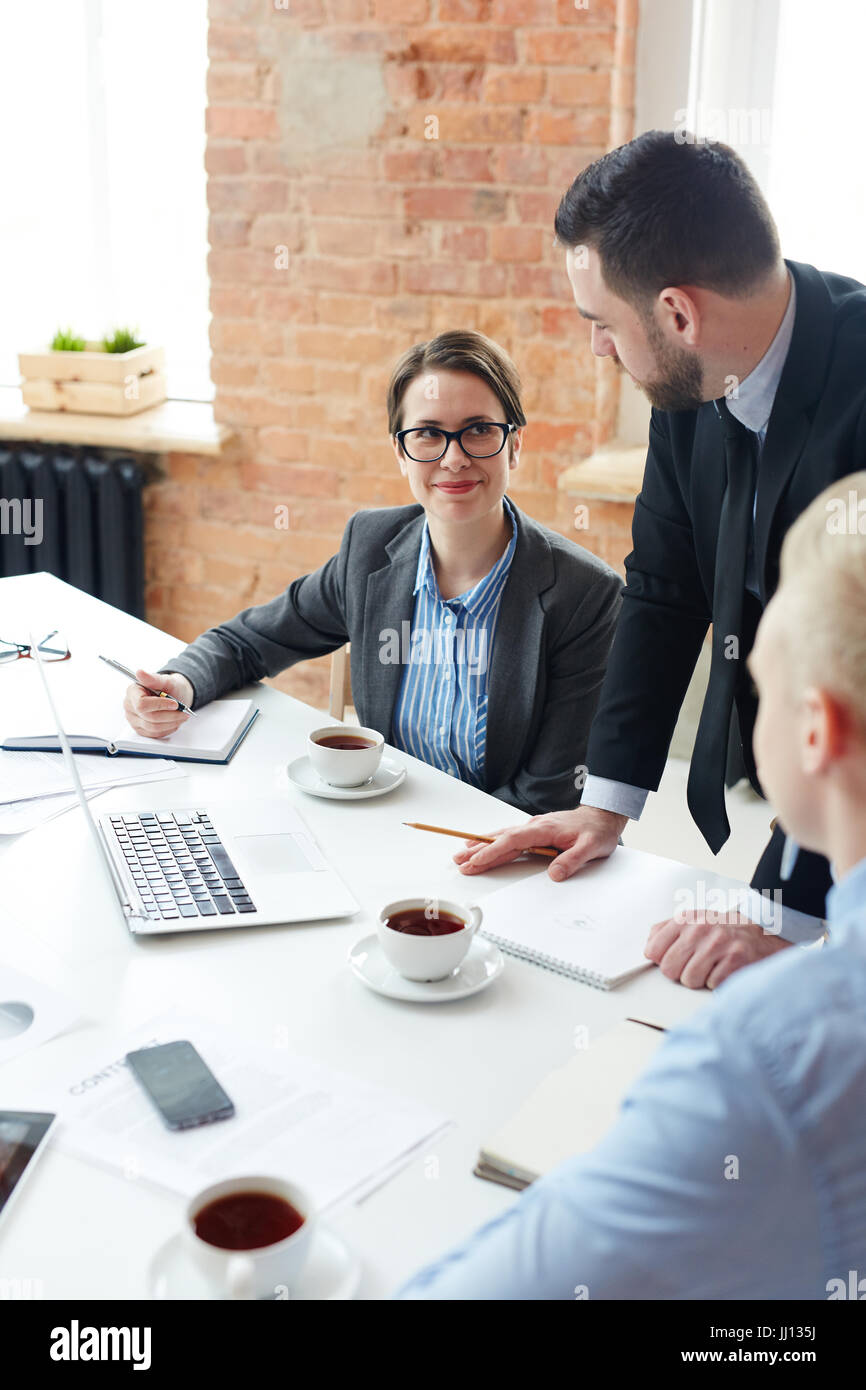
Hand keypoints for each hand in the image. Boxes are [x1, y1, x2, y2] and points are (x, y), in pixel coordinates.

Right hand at [123, 668, 193, 738]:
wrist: (174, 697)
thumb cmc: (169, 688)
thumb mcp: (166, 680)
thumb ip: (153, 678)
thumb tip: (139, 672)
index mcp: (132, 692)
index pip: (141, 704)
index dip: (159, 705)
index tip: (175, 704)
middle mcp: (130, 706)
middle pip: (149, 718)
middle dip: (170, 715)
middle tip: (184, 712)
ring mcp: (134, 720)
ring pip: (154, 728)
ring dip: (172, 723)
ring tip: (182, 716)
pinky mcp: (141, 730)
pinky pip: (155, 734)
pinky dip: (168, 728)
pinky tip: (174, 721)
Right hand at [453, 806, 627, 880]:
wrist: (602, 817)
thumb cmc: (597, 832)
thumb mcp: (591, 849)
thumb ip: (572, 861)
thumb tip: (554, 874)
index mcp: (545, 829)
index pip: (513, 840)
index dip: (493, 851)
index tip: (476, 861)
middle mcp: (535, 826)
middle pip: (501, 838)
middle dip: (478, 850)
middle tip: (459, 862)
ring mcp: (533, 828)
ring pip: (502, 836)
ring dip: (481, 845)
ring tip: (461, 855)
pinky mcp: (534, 832)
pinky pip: (508, 837)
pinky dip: (492, 842)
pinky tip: (481, 846)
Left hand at [644, 910, 790, 989]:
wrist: (761, 933)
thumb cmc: (723, 931)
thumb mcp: (692, 921)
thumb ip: (665, 931)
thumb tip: (649, 949)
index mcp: (685, 919)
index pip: (654, 950)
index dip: (662, 961)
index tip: (673, 960)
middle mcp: (700, 928)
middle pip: (669, 969)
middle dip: (680, 972)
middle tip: (696, 964)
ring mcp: (718, 943)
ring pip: (689, 980)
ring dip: (700, 979)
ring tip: (712, 967)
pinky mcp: (735, 959)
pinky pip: (711, 985)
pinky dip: (717, 983)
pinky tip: (725, 970)